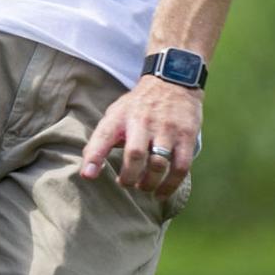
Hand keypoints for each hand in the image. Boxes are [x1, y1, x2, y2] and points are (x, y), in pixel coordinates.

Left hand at [80, 77, 201, 199]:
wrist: (173, 81)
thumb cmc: (138, 106)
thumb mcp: (116, 113)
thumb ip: (103, 138)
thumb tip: (88, 169)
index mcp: (120, 116)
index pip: (104, 135)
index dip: (94, 156)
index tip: (87, 175)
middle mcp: (143, 121)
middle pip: (135, 154)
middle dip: (129, 177)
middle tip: (126, 184)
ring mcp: (166, 128)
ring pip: (158, 164)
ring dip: (149, 183)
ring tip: (143, 188)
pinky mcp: (186, 135)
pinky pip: (180, 166)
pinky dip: (170, 185)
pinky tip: (161, 193)